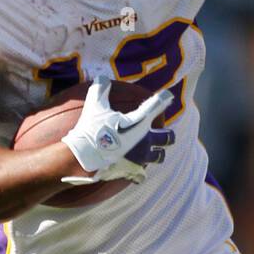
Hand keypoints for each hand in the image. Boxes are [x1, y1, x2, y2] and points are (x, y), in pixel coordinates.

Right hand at [60, 78, 174, 186]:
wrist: (84, 157)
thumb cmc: (91, 130)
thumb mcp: (95, 105)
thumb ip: (100, 89)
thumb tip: (101, 78)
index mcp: (140, 122)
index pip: (157, 106)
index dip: (164, 99)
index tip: (168, 96)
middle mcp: (145, 140)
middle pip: (168, 138)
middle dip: (167, 135)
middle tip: (163, 134)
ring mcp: (141, 158)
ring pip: (159, 157)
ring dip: (156, 154)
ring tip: (152, 152)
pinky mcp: (132, 171)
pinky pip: (142, 175)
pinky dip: (139, 173)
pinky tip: (135, 172)